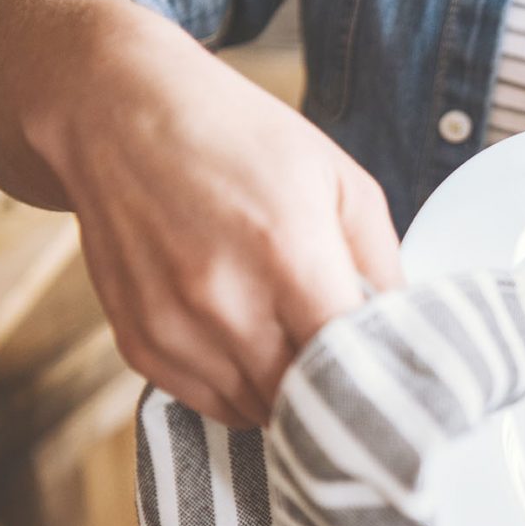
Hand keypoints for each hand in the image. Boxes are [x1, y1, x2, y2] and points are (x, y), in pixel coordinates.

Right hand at [26, 6, 401, 428]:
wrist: (118, 114)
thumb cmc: (239, 140)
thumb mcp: (338, 179)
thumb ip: (383, 260)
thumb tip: (406, 329)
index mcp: (288, 254)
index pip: (348, 363)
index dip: (376, 375)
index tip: (392, 370)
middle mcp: (225, 301)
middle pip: (303, 398)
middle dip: (333, 391)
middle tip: (349, 369)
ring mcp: (175, 328)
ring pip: (256, 411)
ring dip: (285, 396)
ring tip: (296, 351)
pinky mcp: (140, 342)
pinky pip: (207, 403)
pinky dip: (237, 390)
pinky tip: (249, 348)